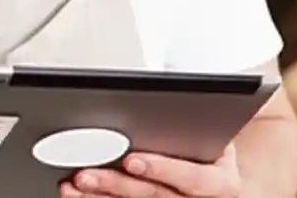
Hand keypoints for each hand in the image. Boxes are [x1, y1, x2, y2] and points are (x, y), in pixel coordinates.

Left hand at [59, 142, 241, 197]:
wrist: (216, 172)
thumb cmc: (211, 144)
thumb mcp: (212, 131)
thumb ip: (189, 126)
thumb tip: (154, 107)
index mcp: (222, 184)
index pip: (193, 180)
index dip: (161, 169)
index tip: (131, 160)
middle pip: (155, 197)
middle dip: (116, 184)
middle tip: (86, 173)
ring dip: (99, 196)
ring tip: (73, 183)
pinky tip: (77, 194)